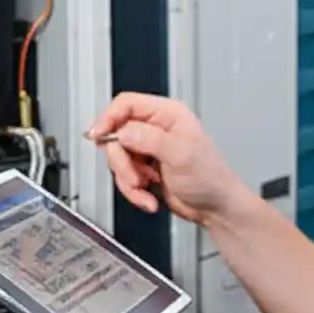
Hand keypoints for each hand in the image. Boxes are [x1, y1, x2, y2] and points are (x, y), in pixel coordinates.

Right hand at [86, 92, 246, 225]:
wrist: (215, 208)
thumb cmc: (211, 178)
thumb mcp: (181, 154)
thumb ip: (150, 139)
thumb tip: (123, 132)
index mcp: (167, 114)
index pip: (127, 104)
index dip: (108, 118)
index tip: (98, 135)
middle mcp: (155, 128)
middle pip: (116, 135)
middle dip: (122, 162)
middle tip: (136, 176)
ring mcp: (148, 149)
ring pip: (117, 159)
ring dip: (128, 180)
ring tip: (146, 188)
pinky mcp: (143, 169)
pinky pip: (123, 176)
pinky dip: (133, 191)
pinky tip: (149, 197)